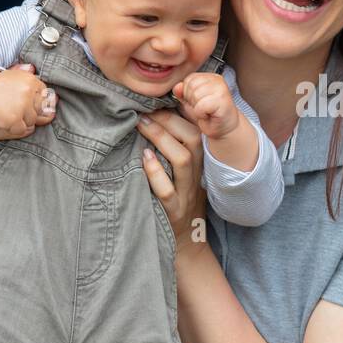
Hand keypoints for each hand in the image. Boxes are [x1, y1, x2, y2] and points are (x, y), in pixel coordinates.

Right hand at [0, 63, 55, 136]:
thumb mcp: (12, 75)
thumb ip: (25, 74)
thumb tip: (40, 78)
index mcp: (31, 80)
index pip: (46, 95)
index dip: (37, 101)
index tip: (28, 102)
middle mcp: (28, 93)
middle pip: (40, 110)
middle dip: (31, 112)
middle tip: (17, 109)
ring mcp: (21, 107)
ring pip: (32, 121)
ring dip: (23, 121)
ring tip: (10, 115)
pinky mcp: (14, 120)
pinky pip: (22, 130)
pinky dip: (15, 129)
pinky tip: (7, 123)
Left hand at [137, 108, 207, 247]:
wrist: (188, 241)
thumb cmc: (180, 198)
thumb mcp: (184, 173)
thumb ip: (175, 148)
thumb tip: (154, 115)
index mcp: (200, 162)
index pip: (197, 130)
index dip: (181, 113)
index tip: (159, 101)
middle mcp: (197, 174)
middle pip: (192, 139)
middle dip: (169, 121)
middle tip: (146, 111)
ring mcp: (186, 193)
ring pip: (182, 160)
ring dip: (162, 139)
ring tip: (142, 125)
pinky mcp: (174, 211)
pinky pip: (166, 190)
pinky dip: (155, 172)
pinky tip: (144, 158)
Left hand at [173, 73, 240, 140]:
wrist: (223, 129)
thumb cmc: (208, 115)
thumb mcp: (191, 102)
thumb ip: (183, 93)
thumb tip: (177, 87)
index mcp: (210, 77)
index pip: (189, 79)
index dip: (187, 93)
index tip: (197, 102)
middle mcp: (217, 80)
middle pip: (191, 85)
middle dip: (192, 100)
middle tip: (202, 108)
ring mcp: (221, 89)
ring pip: (195, 94)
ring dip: (197, 107)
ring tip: (205, 111)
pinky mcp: (223, 101)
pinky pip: (201, 105)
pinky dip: (201, 113)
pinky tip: (208, 115)